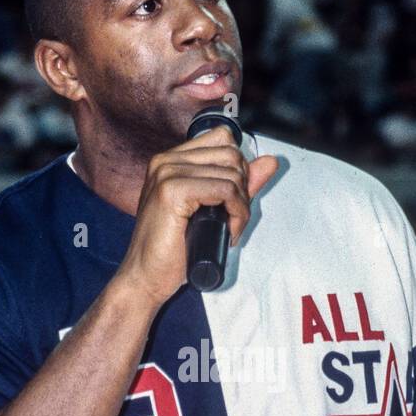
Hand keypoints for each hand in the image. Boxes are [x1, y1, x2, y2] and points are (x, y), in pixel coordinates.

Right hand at [118, 126, 278, 307]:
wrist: (145, 278)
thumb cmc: (171, 251)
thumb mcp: (211, 210)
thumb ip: (239, 183)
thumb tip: (270, 162)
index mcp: (170, 160)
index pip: (222, 138)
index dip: (238, 168)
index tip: (233, 198)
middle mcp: (166, 161)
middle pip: (231, 153)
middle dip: (243, 188)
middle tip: (233, 217)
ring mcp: (167, 173)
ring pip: (231, 173)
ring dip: (241, 205)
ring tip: (229, 227)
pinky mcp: (172, 191)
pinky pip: (225, 190)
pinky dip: (236, 213)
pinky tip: (228, 231)